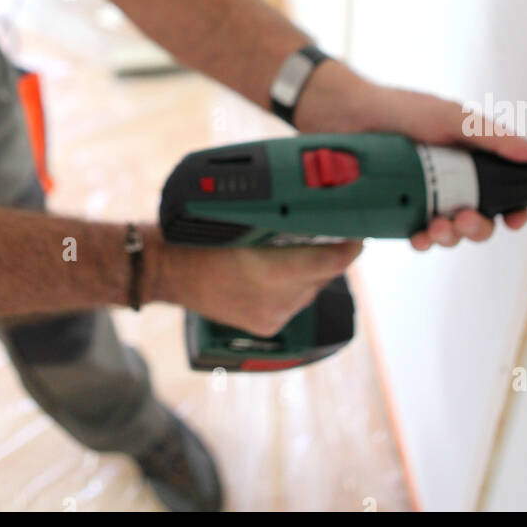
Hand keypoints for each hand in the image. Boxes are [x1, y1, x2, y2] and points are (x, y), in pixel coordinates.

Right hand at [144, 225, 362, 335]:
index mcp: (273, 271)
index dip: (349, 247)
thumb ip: (276, 213)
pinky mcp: (265, 326)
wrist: (167, 268)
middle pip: (322, 275)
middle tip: (331, 232)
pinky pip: (294, 303)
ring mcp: (272, 316)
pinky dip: (294, 288)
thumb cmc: (199, 234)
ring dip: (310, 272)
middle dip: (328, 255)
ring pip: (310, 290)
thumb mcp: (239, 216)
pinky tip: (281, 272)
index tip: (359, 234)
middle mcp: (277, 299)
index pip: (329, 261)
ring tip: (300, 250)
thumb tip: (308, 201)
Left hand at [291, 61, 526, 252]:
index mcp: (471, 159)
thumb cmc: (400, 109)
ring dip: (451, 237)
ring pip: (451, 232)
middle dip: (479, 227)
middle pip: (481, 219)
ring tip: (436, 227)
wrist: (344, 114)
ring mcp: (425, 197)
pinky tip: (417, 237)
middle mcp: (451, 180)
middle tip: (464, 219)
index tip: (516, 219)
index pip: (504, 192)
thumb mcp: (450, 119)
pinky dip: (423, 240)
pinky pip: (419, 235)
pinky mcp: (400, 209)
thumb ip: (493, 138)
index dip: (516, 210)